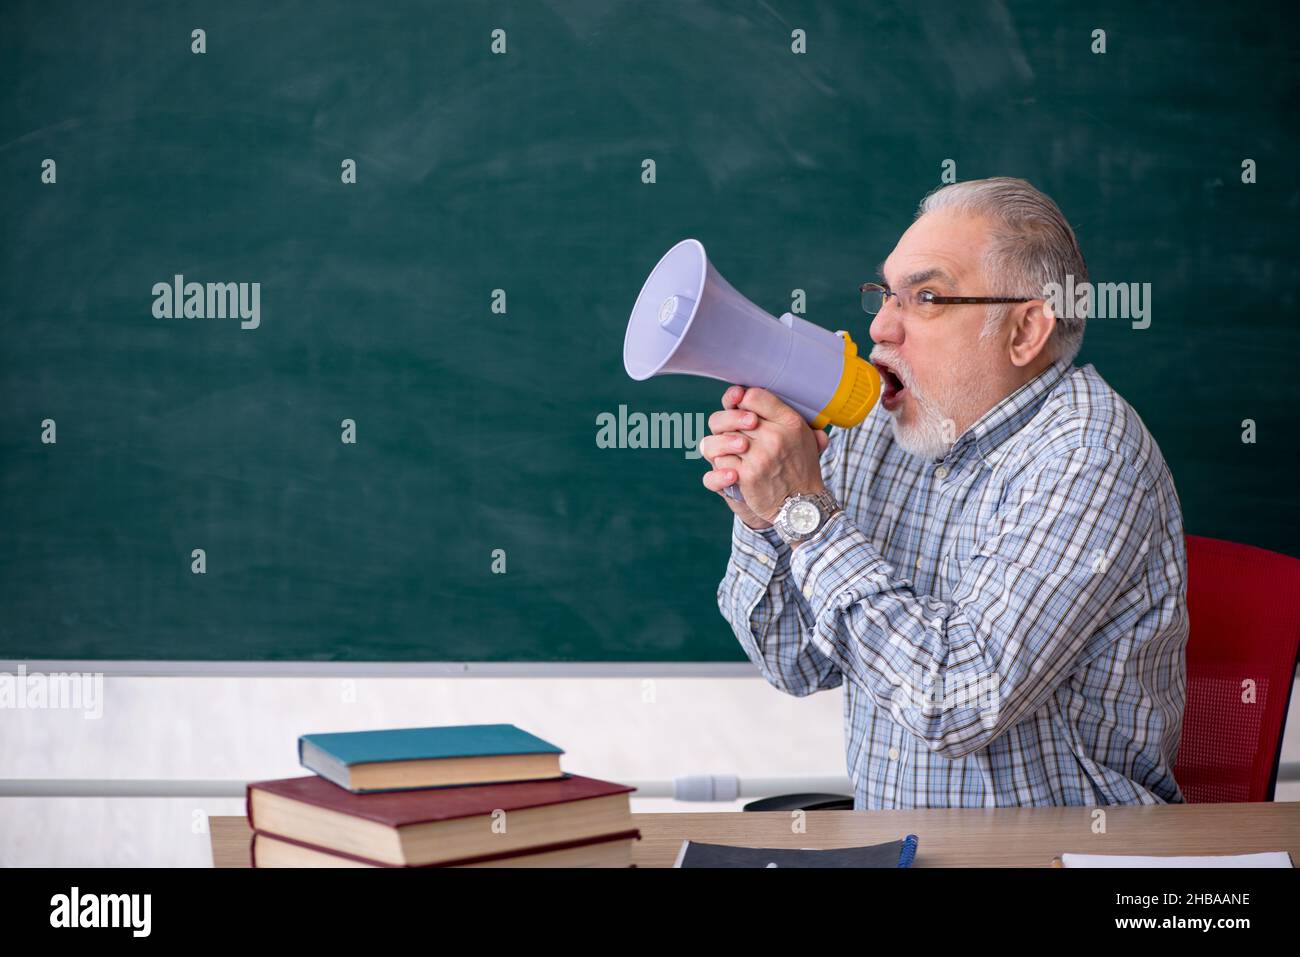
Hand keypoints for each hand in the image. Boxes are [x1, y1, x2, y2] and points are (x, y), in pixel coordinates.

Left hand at [700, 385, 829, 526]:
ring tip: (730, 454)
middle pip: (732, 417)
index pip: (753, 395)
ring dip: (721, 447)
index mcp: (790, 422)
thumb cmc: (801, 470)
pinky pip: (720, 461)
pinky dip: (721, 467)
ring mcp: (759, 456)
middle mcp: (774, 436)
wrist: (802, 507)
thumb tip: (749, 394)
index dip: (740, 400)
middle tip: (731, 434)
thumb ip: (786, 417)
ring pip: (722, 438)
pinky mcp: (746, 475)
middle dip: (727, 426)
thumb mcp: (806, 439)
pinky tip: (730, 471)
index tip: (739, 408)